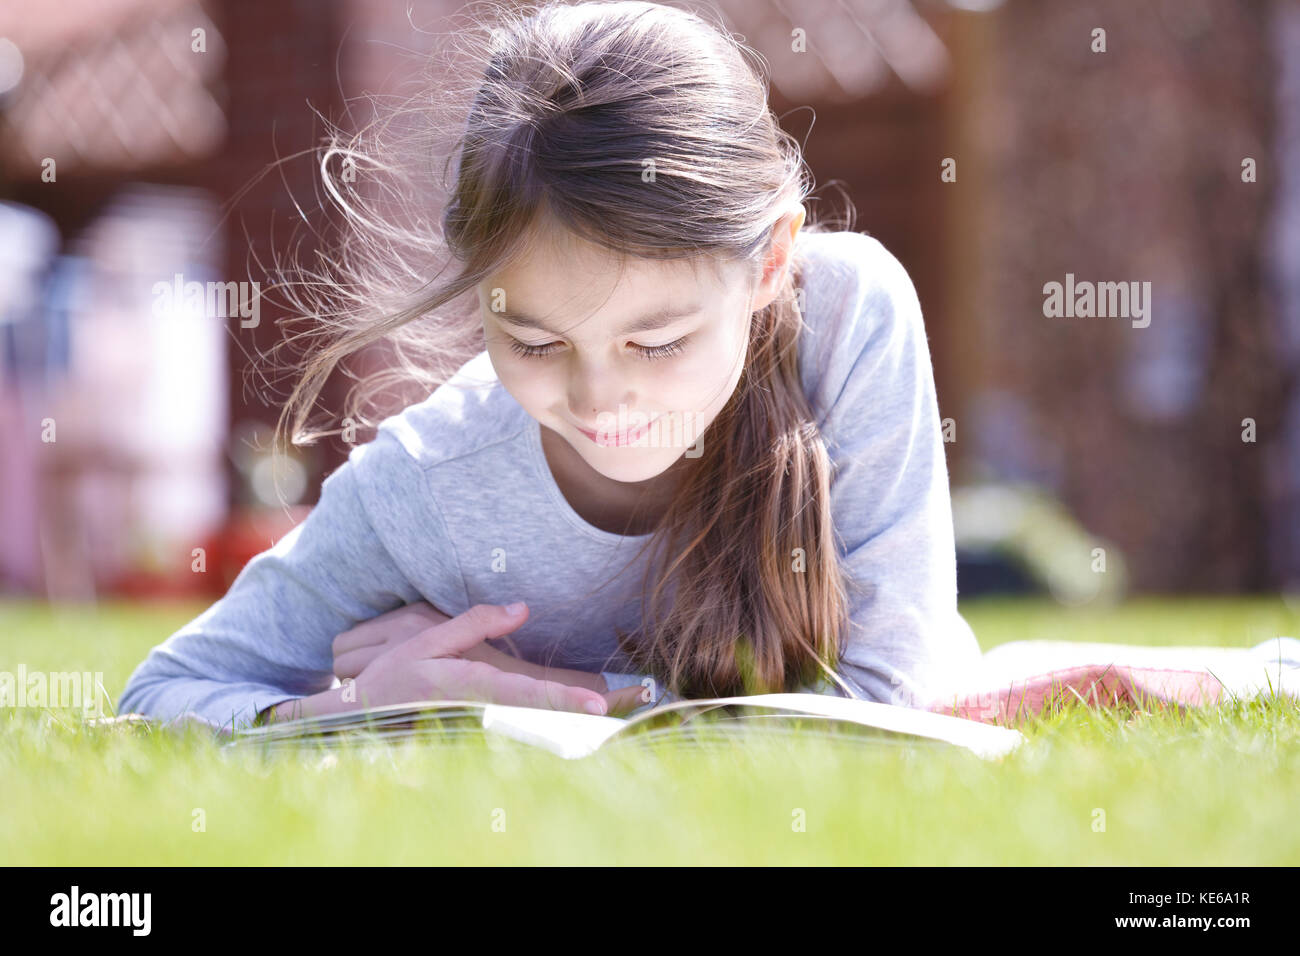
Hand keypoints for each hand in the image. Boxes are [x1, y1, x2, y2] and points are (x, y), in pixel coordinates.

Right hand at [348, 603, 611, 713]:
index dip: (564, 699)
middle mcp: (482, 710)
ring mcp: (481, 726)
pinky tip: (569, 720)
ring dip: (568, 721)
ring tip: (607, 713)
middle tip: (626, 706)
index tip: (597, 706)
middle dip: (581, 714)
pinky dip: (545, 724)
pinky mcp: (478, 733)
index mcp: (473, 686)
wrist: (357, 718)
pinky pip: (519, 729)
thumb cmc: (391, 678)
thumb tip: (520, 608)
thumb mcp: (426, 638)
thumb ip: (474, 624)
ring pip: (535, 726)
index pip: (528, 694)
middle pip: (543, 716)